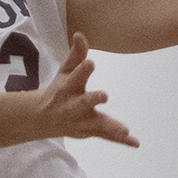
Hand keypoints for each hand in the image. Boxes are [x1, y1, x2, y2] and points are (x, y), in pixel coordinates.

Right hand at [41, 32, 139, 147]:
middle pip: (83, 103)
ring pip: (96, 124)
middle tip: (104, 96)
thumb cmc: (59, 90)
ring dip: (110, 126)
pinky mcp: (89, 132)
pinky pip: (106, 137)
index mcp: (67, 87)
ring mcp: (81, 121)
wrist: (42, 118)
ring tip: (125, 130)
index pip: (76, 76)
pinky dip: (120, 141)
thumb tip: (80, 34)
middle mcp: (73, 105)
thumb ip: (76, 55)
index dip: (83, 70)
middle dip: (92, 99)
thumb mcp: (65, 71)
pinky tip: (135, 143)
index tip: (91, 62)